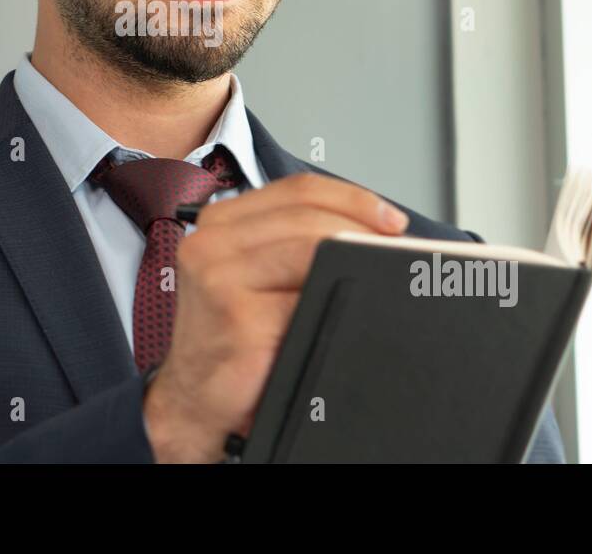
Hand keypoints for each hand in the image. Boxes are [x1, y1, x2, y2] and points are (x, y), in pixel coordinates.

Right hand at [141, 172, 407, 461]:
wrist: (195, 401)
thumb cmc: (234, 342)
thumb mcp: (255, 279)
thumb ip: (294, 248)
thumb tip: (374, 236)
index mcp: (220, 223)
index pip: (296, 190)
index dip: (352, 198)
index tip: (390, 220)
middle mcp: (211, 241)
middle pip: (306, 215)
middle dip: (362, 229)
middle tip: (396, 252)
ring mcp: (217, 275)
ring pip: (308, 248)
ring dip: (354, 260)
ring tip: (383, 277)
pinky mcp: (234, 314)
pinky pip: (303, 298)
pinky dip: (335, 303)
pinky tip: (348, 313)